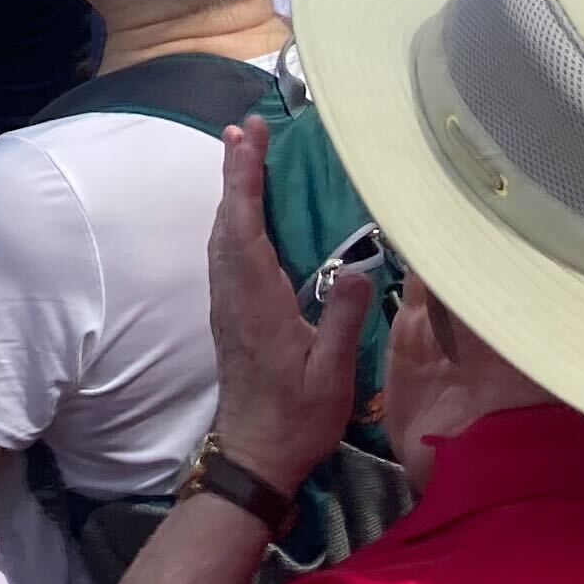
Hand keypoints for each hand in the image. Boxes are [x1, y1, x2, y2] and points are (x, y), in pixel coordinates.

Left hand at [203, 124, 377, 488]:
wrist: (253, 456)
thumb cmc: (297, 418)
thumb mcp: (331, 374)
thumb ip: (341, 320)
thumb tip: (361, 268)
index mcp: (257, 300)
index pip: (245, 224)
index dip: (244, 176)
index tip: (248, 136)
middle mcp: (235, 293)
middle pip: (228, 219)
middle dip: (235, 171)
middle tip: (245, 128)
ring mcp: (228, 303)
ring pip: (223, 235)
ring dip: (231, 192)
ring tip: (239, 154)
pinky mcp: (229, 314)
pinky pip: (225, 253)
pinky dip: (232, 220)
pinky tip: (243, 215)